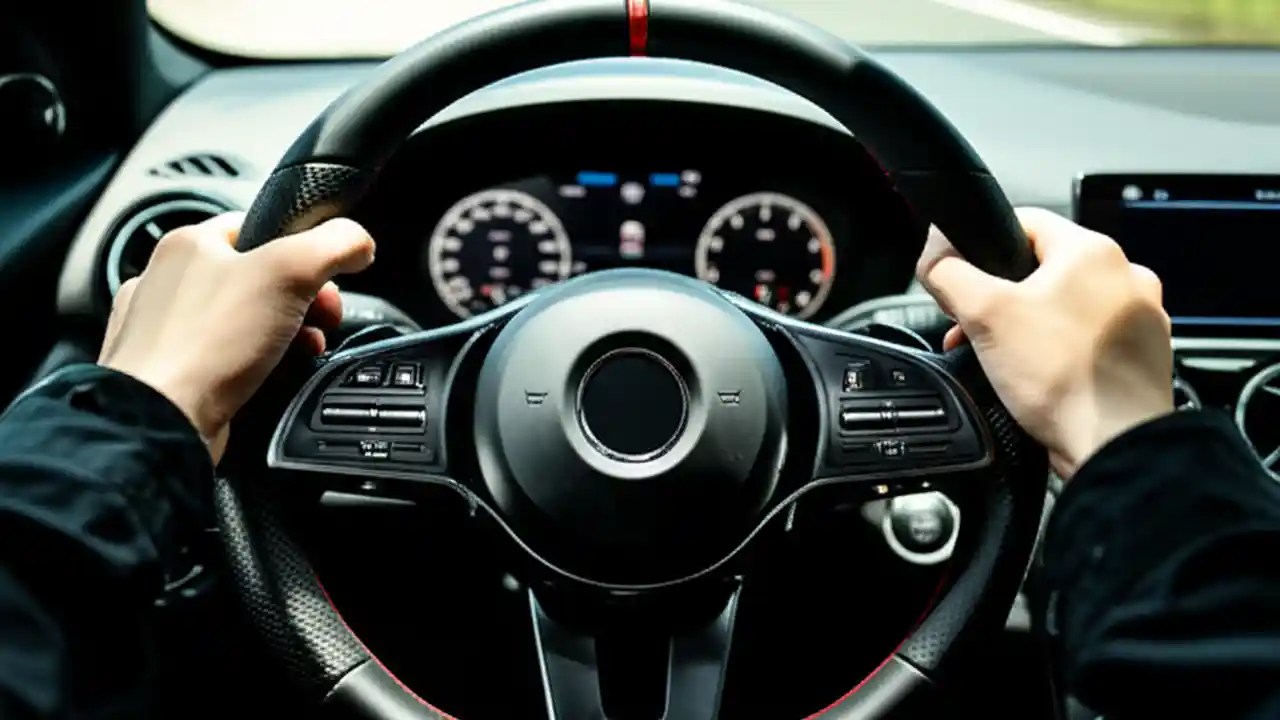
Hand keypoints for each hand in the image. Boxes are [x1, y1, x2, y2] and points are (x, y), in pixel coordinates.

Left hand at [98, 213, 375, 463]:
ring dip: (283, 336)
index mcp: (190, 243)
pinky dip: (253, 366)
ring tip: (300, 353)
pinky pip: (225, 357)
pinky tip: (266, 377)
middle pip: (259, 277)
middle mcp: (169, 280)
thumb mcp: (290, 271)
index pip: (262, 228)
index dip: (306, 251)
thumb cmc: (208, 344)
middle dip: (302, 301)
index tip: (329, 280)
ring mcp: (163, 328)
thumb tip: (358, 242)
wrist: (162, 421)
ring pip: (242, 320)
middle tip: (322, 321)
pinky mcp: (169, 371)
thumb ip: (334, 245)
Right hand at [917, 207, 1172, 478]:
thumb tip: (935, 257)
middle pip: (1042, 270)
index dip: (981, 247)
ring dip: (1028, 327)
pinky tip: (1039, 377)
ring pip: (1065, 307)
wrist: (1114, 445)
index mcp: (1093, 251)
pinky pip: (1087, 341)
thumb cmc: (1064, 379)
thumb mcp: (984, 314)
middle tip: (975, 329)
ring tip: (1002, 359)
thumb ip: (949, 274)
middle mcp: (1126, 276)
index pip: (1023, 222)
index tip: (961, 277)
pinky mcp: (1141, 356)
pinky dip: (1059, 353)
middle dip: (1000, 299)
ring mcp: (1140, 318)